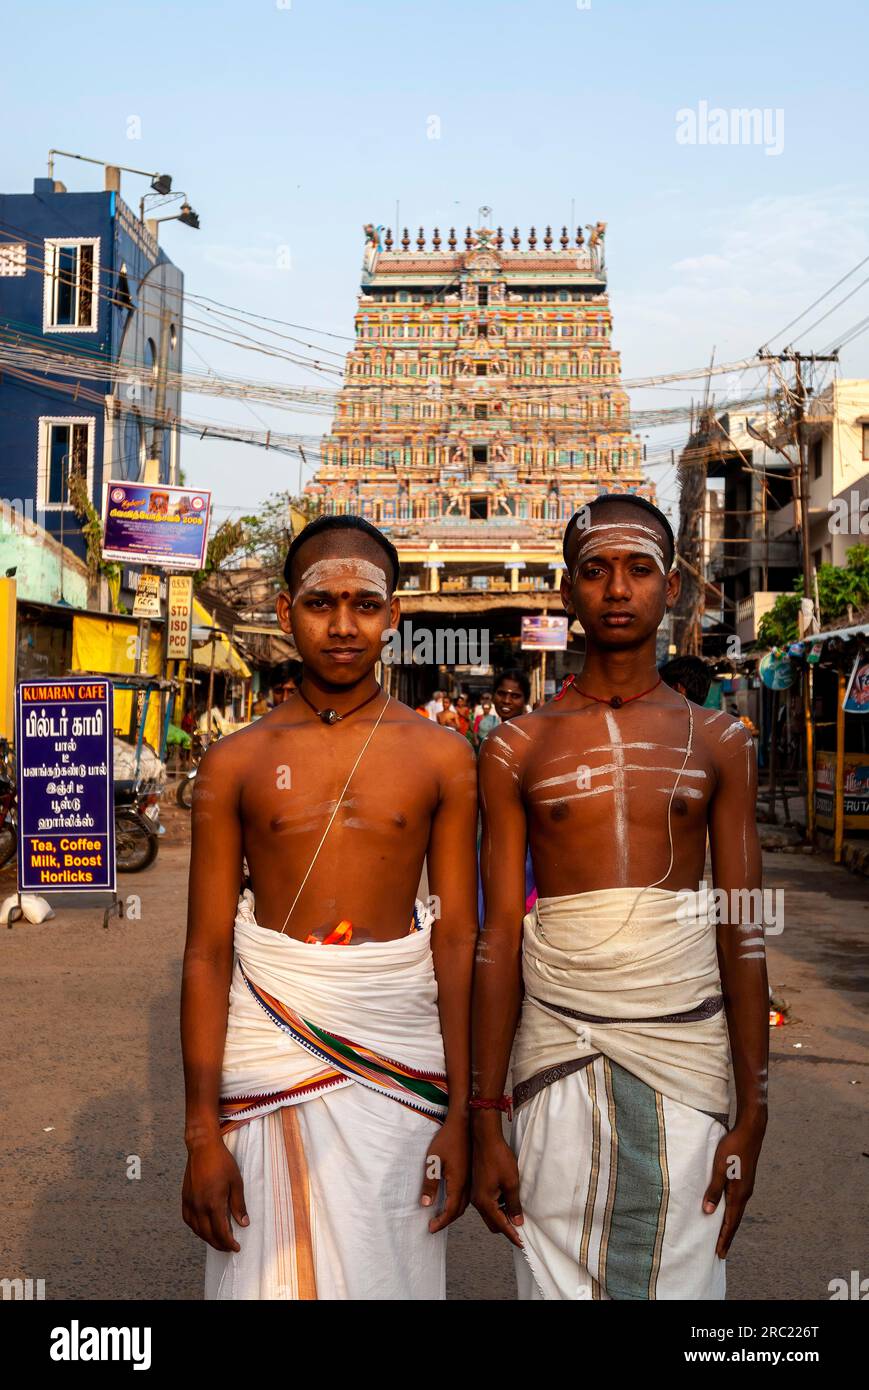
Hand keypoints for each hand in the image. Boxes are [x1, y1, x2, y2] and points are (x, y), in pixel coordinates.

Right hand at [182, 1136, 248, 1251]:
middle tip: (229, 1247)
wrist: (202, 1147)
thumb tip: (243, 1223)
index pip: (221, 1232)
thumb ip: (238, 1205)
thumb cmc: (222, 1162)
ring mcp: (190, 1203)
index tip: (236, 1248)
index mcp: (214, 1203)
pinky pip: (188, 1220)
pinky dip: (196, 1229)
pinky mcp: (185, 1198)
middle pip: (208, 1234)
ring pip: (197, 1230)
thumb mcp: (236, 1182)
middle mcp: (199, 1206)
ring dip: (207, 1238)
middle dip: (219, 1244)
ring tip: (218, 1240)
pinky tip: (203, 1228)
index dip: (229, 1243)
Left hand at [420, 1114, 469, 1233]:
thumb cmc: (447, 1140)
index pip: (451, 1210)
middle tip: (435, 1224)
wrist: (465, 1124)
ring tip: (442, 1215)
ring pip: (465, 1203)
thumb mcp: (433, 1161)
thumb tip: (426, 1203)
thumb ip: (430, 1183)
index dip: (441, 1222)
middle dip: (447, 1220)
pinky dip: (459, 1203)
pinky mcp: (471, 1173)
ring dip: (454, 1212)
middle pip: (459, 1210)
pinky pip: (467, 1194)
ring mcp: (471, 1179)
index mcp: (458, 1183)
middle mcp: (467, 1184)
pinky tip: (452, 1199)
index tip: (431, 1228)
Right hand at [471, 1126, 523, 1247]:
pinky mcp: (477, 1186)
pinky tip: (507, 1199)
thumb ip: (513, 1204)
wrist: (485, 1138)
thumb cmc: (498, 1158)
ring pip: (490, 1214)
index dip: (512, 1235)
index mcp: (484, 1202)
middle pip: (493, 1223)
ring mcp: (476, 1194)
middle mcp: (477, 1201)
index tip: (522, 1243)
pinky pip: (488, 1204)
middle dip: (506, 1228)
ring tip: (516, 1214)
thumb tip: (517, 1221)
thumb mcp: (511, 1182)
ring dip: (502, 1216)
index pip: (501, 1225)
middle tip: (520, 1229)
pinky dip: (497, 1206)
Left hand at [702, 1115, 765, 1258]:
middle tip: (720, 1252)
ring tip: (721, 1235)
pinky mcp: (745, 1179)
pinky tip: (726, 1211)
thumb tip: (708, 1211)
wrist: (751, 1131)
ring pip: (736, 1211)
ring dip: (729, 1224)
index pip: (731, 1222)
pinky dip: (731, 1212)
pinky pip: (737, 1202)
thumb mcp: (719, 1169)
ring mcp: (746, 1187)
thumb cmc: (733, 1148)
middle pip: (735, 1220)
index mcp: (739, 1194)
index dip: (724, 1238)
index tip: (719, 1253)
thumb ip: (714, 1190)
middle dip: (727, 1236)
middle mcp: (745, 1194)